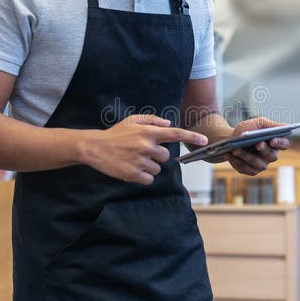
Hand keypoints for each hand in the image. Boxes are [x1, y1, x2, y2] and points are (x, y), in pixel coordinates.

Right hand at [80, 115, 207, 184]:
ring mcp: (141, 161)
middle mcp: (147, 146)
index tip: (204, 140)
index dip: (192, 136)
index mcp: (148, 132)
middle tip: (142, 152)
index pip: (175, 133)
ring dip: (149, 166)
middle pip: (166, 156)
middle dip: (157, 155)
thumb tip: (168, 124)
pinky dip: (143, 177)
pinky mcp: (133, 174)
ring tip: (133, 159)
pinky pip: (149, 179)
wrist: (95, 148)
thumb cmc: (116, 134)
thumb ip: (152, 121)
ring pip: (157, 169)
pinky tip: (132, 168)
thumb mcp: (133, 121)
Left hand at [228, 116, 291, 176]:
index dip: (280, 143)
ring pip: (258, 164)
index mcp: (276, 143)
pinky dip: (237, 161)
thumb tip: (286, 126)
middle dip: (264, 150)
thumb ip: (271, 125)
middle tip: (257, 144)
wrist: (232, 138)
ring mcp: (262, 165)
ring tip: (236, 149)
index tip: (272, 140)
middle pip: (272, 155)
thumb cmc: (248, 129)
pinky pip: (246, 169)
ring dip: (247, 156)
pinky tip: (230, 155)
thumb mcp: (259, 123)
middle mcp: (271, 155)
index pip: (284, 144)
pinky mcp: (251, 170)